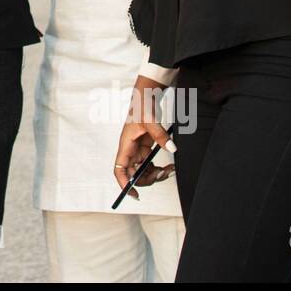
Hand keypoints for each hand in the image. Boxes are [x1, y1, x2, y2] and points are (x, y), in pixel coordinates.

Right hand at [113, 79, 176, 200]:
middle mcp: (130, 150)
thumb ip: (160, 135)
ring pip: (143, 171)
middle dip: (148, 179)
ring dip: (156, 175)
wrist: (146, 97)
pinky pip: (150, 164)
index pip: (119, 170)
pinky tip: (169, 166)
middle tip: (163, 174)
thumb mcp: (150, 120)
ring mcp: (138, 150)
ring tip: (170, 170)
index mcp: (126, 146)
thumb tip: (171, 148)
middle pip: (134, 174)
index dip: (124, 184)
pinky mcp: (146, 148)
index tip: (134, 194)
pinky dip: (159, 168)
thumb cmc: (141, 106)